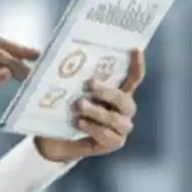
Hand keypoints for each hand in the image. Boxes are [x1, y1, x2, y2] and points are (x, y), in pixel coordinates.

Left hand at [35, 48, 145, 162]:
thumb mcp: (67, 94)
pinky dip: (94, 128)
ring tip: (80, 105)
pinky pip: (108, 135)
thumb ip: (72, 82)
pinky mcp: (114, 142)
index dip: (136, 65)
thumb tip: (62, 59)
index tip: (135, 49)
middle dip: (108, 92)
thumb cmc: (65, 112)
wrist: (55, 141)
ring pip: (117, 119)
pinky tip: (80, 122)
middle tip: (90, 84)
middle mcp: (124, 110)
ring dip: (98, 111)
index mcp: (117, 93)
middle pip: (125, 99)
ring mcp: (121, 127)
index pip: (133, 79)